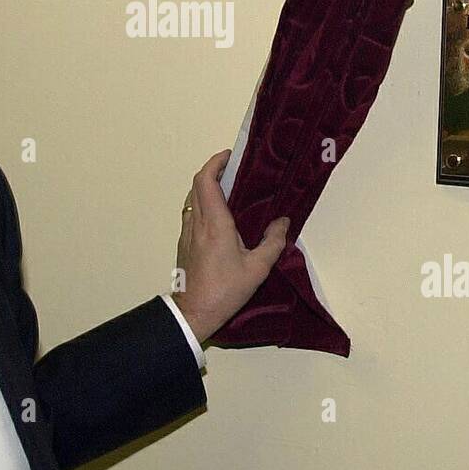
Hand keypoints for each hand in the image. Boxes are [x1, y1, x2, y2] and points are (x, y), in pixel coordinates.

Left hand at [170, 149, 290, 344]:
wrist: (194, 313)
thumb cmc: (225, 290)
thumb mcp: (257, 269)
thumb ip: (272, 242)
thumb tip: (284, 222)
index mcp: (215, 224)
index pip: (206, 181)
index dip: (215, 163)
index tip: (230, 156)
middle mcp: (197, 223)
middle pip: (197, 185)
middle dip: (213, 171)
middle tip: (233, 169)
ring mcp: (187, 233)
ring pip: (192, 199)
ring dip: (206, 187)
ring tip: (228, 189)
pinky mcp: (184, 244)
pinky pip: (191, 213)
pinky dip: (203, 204)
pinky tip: (218, 215)